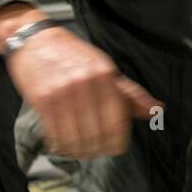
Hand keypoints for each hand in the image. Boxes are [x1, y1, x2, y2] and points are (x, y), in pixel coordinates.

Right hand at [0, 15, 161, 159]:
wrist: (35, 40)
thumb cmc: (72, 55)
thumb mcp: (105, 68)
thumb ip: (130, 93)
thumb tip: (156, 109)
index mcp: (104, 75)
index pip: (117, 122)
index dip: (118, 143)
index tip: (116, 148)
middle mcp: (85, 83)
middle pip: (97, 134)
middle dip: (98, 149)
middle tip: (96, 151)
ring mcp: (62, 92)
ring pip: (76, 139)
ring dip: (79, 151)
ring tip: (80, 150)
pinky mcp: (42, 99)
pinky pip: (55, 135)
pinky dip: (61, 146)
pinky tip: (63, 144)